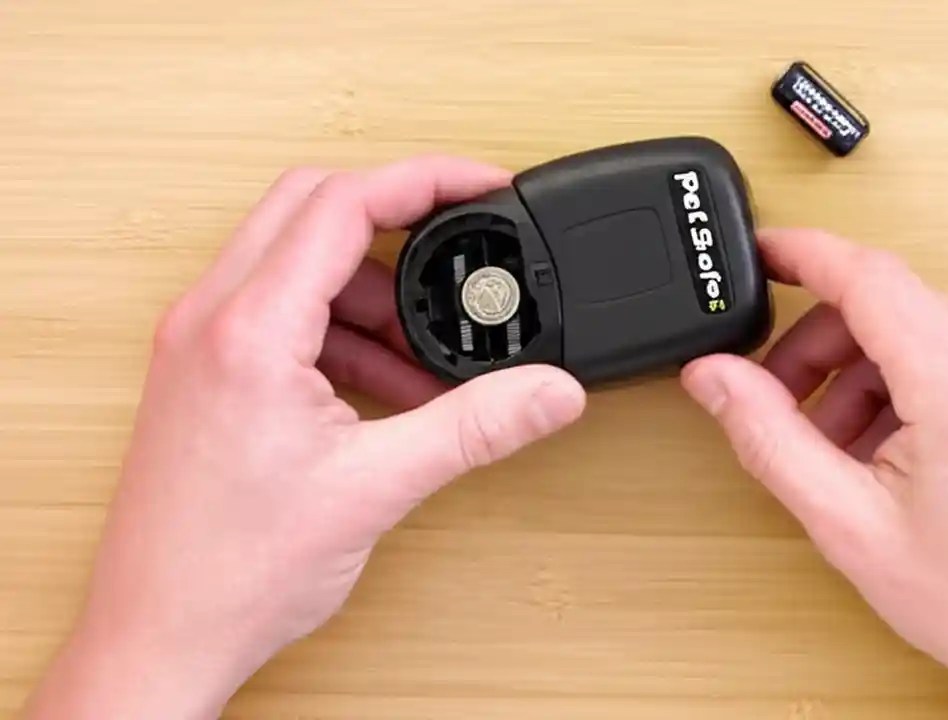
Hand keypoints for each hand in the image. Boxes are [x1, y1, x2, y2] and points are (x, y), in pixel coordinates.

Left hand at [25, 157, 585, 719]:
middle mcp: (210, 318)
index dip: (428, 180)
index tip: (485, 186)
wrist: (161, 633)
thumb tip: (551, 390)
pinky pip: (281, 311)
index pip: (344, 202)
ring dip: (371, 289)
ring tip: (425, 354)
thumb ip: (478, 427)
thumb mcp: (377, 486)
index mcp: (248, 329)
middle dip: (400, 218)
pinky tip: (386, 386)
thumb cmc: (232, 569)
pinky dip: (342, 330)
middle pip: (314, 206)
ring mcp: (200, 343)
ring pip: (297, 259)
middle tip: (464, 242)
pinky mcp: (205, 372)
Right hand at [682, 229, 947, 718]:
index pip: (868, 275)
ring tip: (851, 447)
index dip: (802, 254)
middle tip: (788, 405)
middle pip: (893, 304)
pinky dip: (924, 378)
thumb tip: (715, 376)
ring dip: (873, 370)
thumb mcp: (847, 523)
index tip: (763, 251)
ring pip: (931, 326)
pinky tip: (905, 444)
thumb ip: (768, 436)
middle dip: (826, 346)